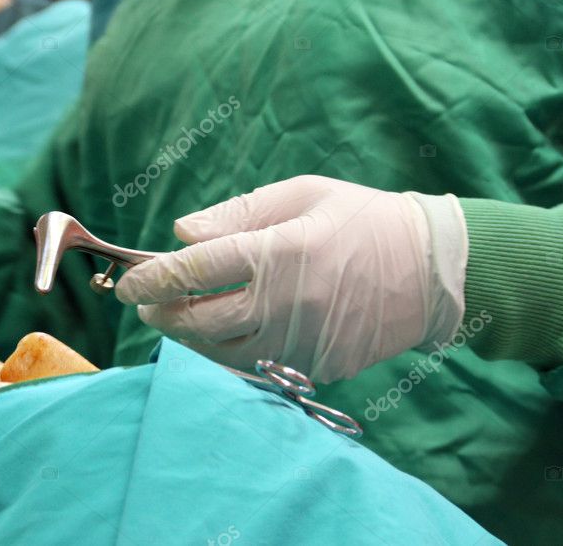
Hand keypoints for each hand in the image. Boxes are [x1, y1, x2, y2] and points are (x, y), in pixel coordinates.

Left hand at [115, 176, 467, 382]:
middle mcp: (288, 303)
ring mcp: (304, 342)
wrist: (434, 268)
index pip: (196, 271)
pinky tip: (220, 336)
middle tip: (145, 304)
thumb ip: (236, 214)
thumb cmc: (362, 219)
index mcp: (281, 252)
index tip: (128, 283)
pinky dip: (228, 353)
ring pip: (221, 354)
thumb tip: (181, 234)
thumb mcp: (301, 195)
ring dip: (188, 339)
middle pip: (200, 321)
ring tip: (176, 319)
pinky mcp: (319, 367)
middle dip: (162, 313)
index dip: (153, 279)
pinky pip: (257, 368)